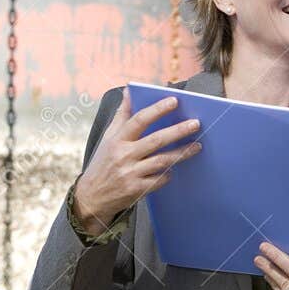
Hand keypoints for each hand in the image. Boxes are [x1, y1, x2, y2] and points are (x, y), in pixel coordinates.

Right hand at [72, 93, 202, 236]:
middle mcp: (123, 155)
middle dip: (178, 131)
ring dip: (182, 153)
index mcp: (117, 140)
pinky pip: (159, 179)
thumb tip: (128, 91)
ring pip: (162, 160)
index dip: (157, 109)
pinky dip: (168, 174)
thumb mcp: (108, 138)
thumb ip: (122, 115)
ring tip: (197, 145)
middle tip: (196, 123)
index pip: (139, 120)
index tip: (174, 101)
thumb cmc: (102, 163)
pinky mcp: (136, 190)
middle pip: (156, 140)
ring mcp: (130, 173)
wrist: (91, 198)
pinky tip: (175, 168)